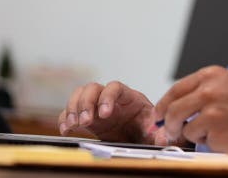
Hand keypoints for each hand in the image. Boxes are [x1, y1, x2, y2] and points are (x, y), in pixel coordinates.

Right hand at [58, 80, 176, 144]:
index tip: (104, 114)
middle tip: (85, 121)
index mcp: (129, 98)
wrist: (141, 139)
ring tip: (73, 124)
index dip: (108, 97)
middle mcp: (111, 99)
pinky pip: (70, 112)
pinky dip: (65, 118)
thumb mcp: (155, 130)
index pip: (115, 87)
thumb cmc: (149, 130)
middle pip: (93, 88)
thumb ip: (158, 133)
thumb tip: (162, 138)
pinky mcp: (87, 119)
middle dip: (86, 103)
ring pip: (80, 95)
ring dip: (73, 108)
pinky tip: (66, 129)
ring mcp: (97, 107)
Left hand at [153, 66, 227, 152]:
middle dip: (168, 126)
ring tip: (217, 132)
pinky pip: (200, 142)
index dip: (163, 104)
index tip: (158, 115)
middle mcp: (208, 90)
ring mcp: (211, 111)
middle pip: (171, 110)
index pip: (175, 89)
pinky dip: (210, 144)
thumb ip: (205, 92)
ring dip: (195, 135)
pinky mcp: (216, 131)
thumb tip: (179, 108)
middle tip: (172, 133)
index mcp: (211, 75)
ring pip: (184, 128)